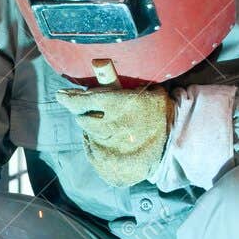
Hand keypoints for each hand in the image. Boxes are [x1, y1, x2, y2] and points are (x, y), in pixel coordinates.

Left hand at [55, 85, 172, 186]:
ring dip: (93, 133)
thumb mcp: (145, 91)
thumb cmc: (161, 112)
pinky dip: (97, 151)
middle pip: (83, 120)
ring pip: (87, 138)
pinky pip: (93, 157)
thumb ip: (118, 86)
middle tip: (99, 115)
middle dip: (87, 115)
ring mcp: (107, 152)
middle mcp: (107, 129)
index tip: (61, 97)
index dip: (69, 99)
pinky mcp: (109, 170)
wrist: (177, 143)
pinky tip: (110, 146)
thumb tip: (97, 68)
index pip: (81, 101)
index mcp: (115, 106)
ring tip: (109, 131)